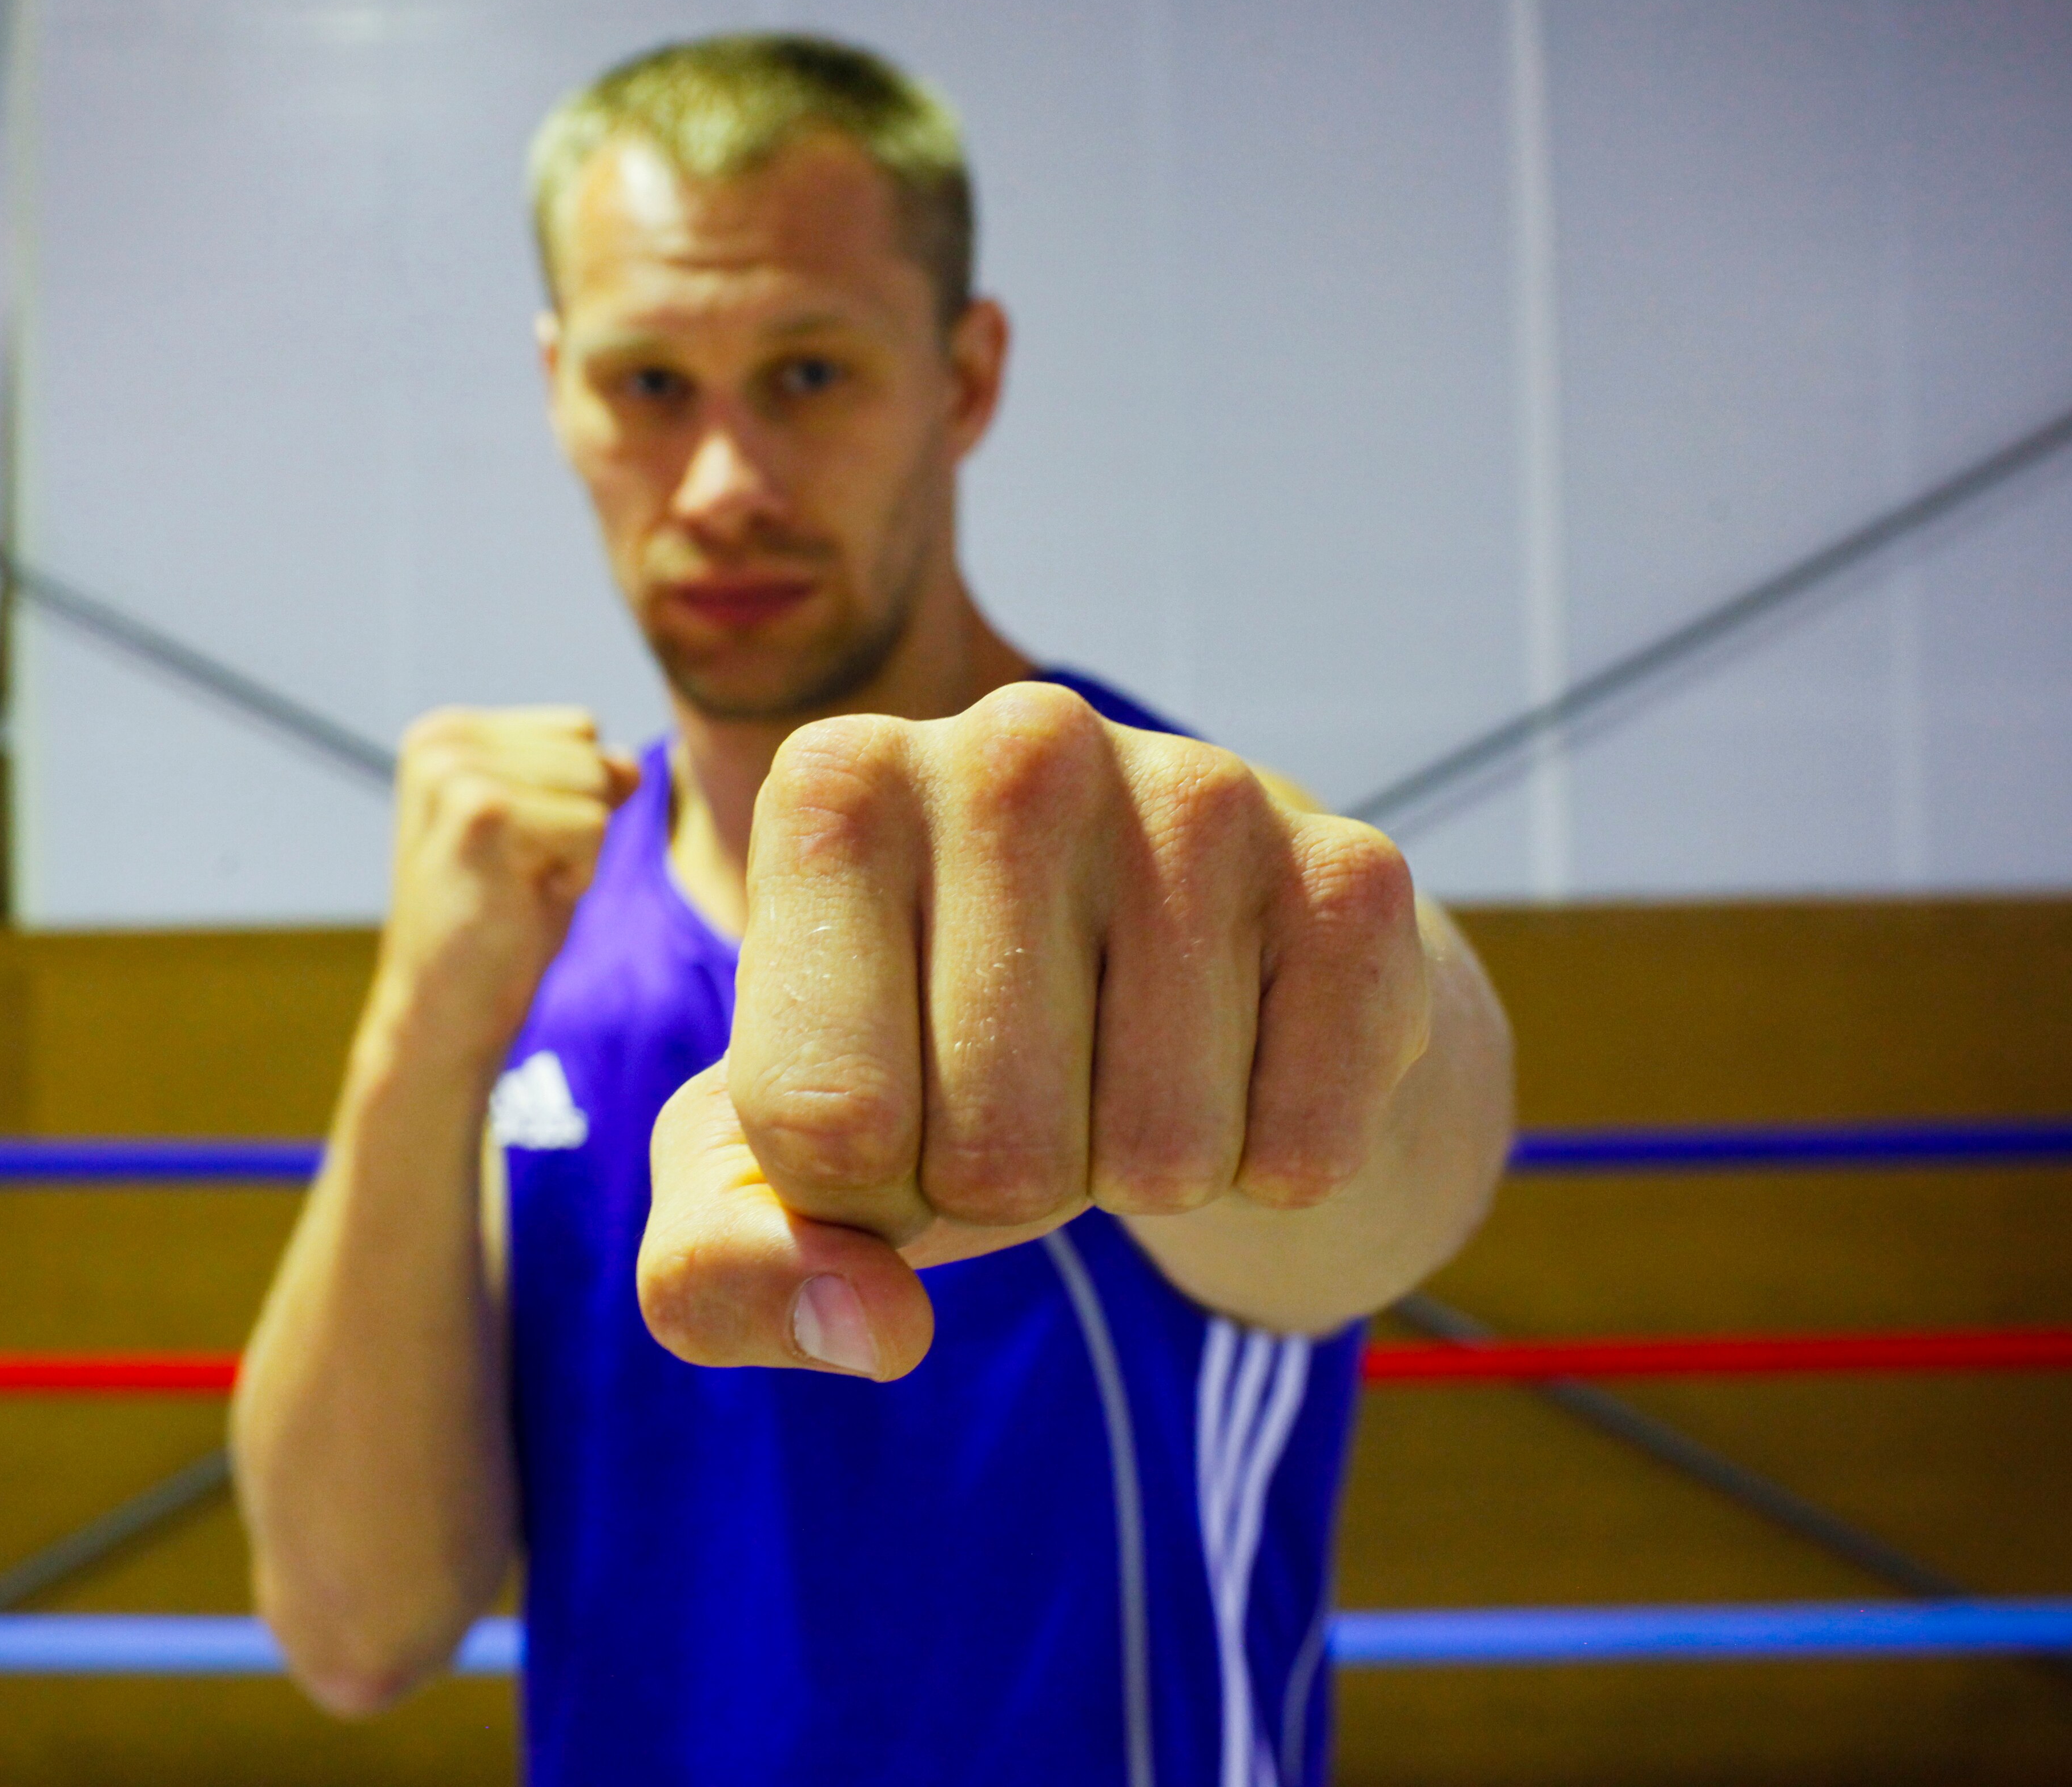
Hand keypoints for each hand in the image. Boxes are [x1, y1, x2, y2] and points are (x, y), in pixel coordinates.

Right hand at [379, 707, 639, 1052]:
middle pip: (591, 752)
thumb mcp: (541, 830)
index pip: (578, 729)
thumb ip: (581, 779)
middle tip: (515, 876)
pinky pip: (594, 826)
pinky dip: (577, 876)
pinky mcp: (483, 812)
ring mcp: (457, 774)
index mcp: (445, 734)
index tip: (515, 851)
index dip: (572, 800)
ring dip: (579, 850)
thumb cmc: (495, 923)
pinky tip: (520, 902)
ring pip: (597, 783)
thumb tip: (631, 766)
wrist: (441, 1011)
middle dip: (578, 823)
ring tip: (517, 886)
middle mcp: (443, 742)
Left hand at [638, 682, 1430, 1378]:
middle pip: (998, 1154)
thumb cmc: (922, 1053)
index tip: (886, 1115)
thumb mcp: (759, 1161)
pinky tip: (1233, 1057)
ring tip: (1117, 1067)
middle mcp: (1016, 742)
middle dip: (1002, 1187)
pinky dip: (1267, 1162)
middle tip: (1021, 1091)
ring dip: (1133, 1175)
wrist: (1154, 963)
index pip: (826, 1123)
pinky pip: (1304, 1148)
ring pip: (1160, 1159)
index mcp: (834, 787)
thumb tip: (869, 1329)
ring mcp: (1201, 790)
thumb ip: (719, 1267)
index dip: (860, 1193)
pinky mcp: (1352, 871)